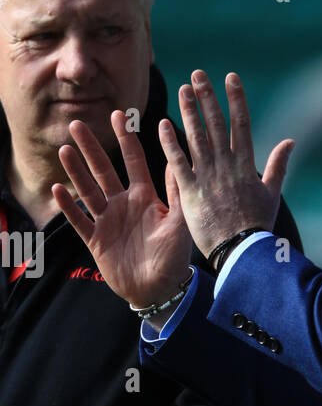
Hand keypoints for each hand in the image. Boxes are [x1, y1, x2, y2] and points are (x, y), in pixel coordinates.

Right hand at [54, 113, 192, 308]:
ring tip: (65, 150)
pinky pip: (79, 220)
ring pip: (88, 190)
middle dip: (91, 148)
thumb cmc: (174, 258)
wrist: (159, 289)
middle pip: (104, 170)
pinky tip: (58, 189)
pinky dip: (68, 206)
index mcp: (145, 197)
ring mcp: (108, 220)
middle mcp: (123, 204)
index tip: (119, 115)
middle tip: (77, 125)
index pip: (134, 161)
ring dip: (76, 171)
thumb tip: (179, 161)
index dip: (127, 139)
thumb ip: (178, 194)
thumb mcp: (180, 223)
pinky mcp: (96, 239)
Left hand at [159, 70, 293, 259]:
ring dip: (189, 112)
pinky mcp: (191, 193)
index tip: (230, 77)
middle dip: (207, 97)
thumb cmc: (258, 226)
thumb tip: (291, 141)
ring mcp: (208, 178)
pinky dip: (170, 143)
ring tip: (182, 89)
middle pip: (216, 125)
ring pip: (196, 138)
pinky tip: (161, 124)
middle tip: (197, 74)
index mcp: (246, 166)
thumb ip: (278, 165)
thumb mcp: (272, 194)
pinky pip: (178, 164)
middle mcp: (227, 167)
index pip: (241, 124)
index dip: (236, 99)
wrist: (242, 252)